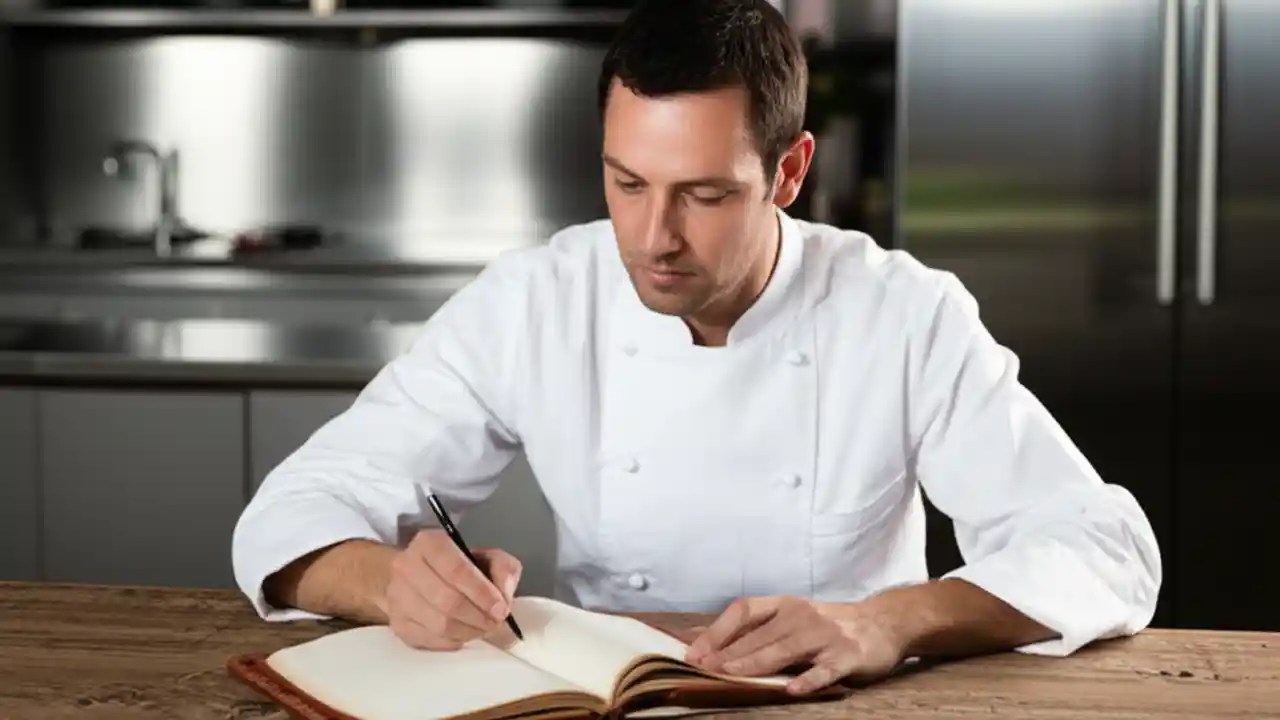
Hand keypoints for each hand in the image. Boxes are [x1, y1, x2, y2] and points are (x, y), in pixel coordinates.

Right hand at [378, 529, 521, 650]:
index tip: (501, 609)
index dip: (483, 593)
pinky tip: (462, 634)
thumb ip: (503, 569)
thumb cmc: (455, 567)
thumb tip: (504, 598)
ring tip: (481, 629)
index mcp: (429, 543)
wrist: (413, 577)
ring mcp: (397, 597)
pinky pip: (430, 640)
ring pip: (439, 625)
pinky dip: (452, 641)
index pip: (457, 570)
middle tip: (495, 623)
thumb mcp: (486, 556)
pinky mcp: (396, 623)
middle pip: (448, 601)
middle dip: (478, 617)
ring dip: (468, 631)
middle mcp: (406, 567)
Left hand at [684, 596, 904, 694]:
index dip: (717, 630)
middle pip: (759, 635)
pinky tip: (792, 690)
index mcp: (784, 604)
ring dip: (756, 662)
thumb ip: (757, 628)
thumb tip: (705, 641)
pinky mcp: (847, 656)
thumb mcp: (792, 617)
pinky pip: (824, 670)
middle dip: (729, 652)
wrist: (882, 622)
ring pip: (785, 650)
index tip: (694, 650)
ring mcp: (825, 635)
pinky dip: (808, 680)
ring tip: (732, 674)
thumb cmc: (826, 624)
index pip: (744, 611)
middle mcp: (801, 615)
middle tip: (703, 668)